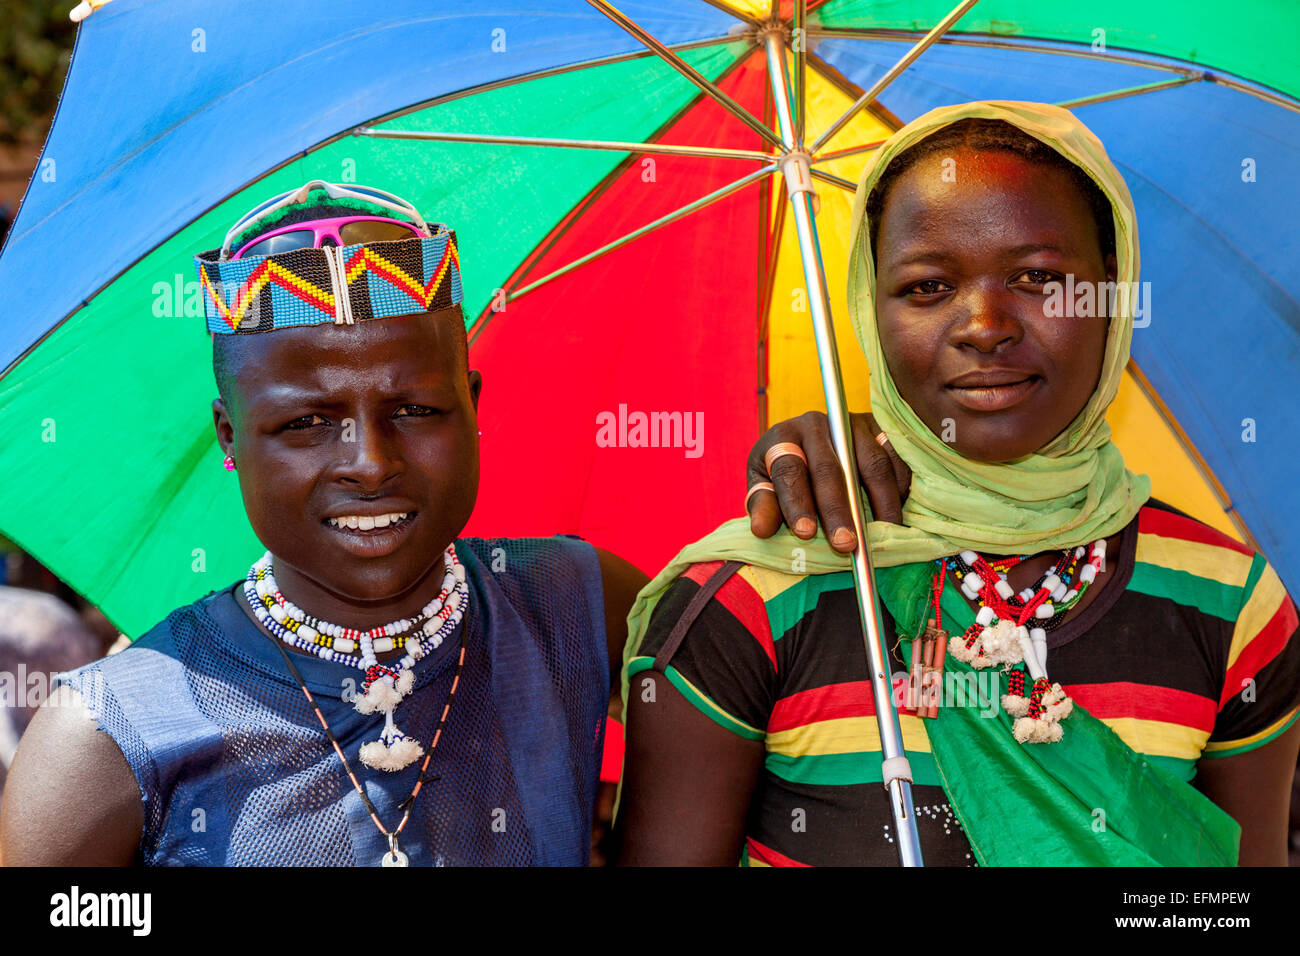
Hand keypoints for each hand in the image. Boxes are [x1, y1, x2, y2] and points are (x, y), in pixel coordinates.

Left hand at [746, 411, 910, 552]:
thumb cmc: (784, 470)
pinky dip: (900, 487)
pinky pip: (896, 458)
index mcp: (782, 437)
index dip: (797, 503)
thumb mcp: (765, 484)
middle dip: (838, 510)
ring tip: (881, 534)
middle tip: (845, 543)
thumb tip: (761, 531)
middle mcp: (816, 424)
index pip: (789, 470)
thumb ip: (764, 506)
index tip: (805, 533)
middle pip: (830, 469)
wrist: (810, 439)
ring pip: (871, 464)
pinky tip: (896, 513)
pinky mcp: (879, 427)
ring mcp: (851, 423)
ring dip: (879, 502)